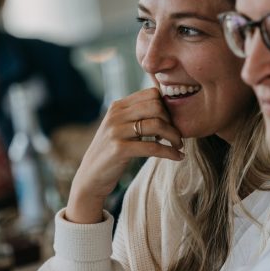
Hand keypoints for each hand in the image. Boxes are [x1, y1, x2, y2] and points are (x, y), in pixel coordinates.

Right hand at [65, 88, 183, 223]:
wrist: (90, 177)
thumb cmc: (111, 152)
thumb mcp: (120, 127)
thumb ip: (136, 115)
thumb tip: (166, 108)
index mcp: (117, 106)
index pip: (152, 94)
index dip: (166, 107)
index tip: (170, 122)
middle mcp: (116, 115)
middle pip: (156, 106)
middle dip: (171, 121)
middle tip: (176, 135)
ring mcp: (116, 131)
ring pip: (156, 125)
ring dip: (174, 136)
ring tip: (178, 145)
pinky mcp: (119, 150)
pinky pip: (152, 147)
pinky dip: (169, 152)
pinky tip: (178, 157)